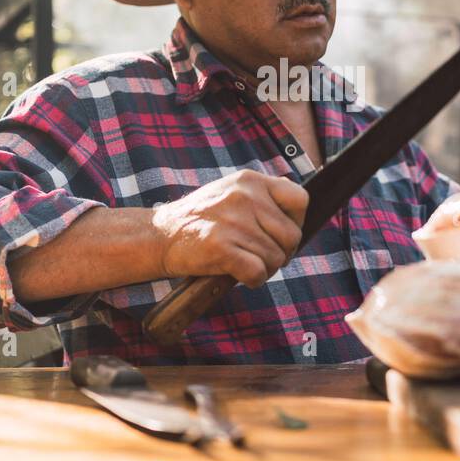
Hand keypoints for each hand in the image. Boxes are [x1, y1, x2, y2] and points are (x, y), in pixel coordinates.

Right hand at [150, 169, 307, 287]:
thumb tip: (299, 210)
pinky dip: (253, 280)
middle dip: (282, 253)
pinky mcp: (221, 247)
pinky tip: (238, 274)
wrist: (159, 235)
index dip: (296, 222)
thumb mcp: (232, 191)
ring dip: (264, 269)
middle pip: (292, 236)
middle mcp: (244, 196)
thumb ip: (264, 196)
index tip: (279, 234)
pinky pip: (258, 273)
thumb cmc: (201, 219)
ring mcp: (233, 221)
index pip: (300, 200)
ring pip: (276, 258)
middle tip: (261, 256)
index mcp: (250, 180)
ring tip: (243, 262)